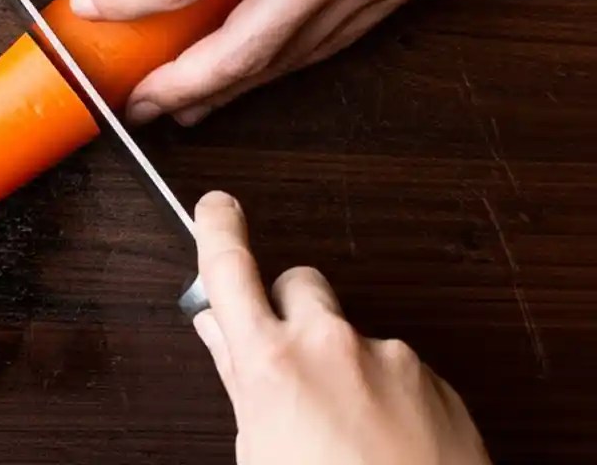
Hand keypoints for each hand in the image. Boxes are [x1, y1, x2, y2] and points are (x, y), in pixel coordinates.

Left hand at [70, 0, 565, 125]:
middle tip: (141, 103)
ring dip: (231, 87)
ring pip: (288, 60)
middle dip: (178, 89)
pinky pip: (334, 41)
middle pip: (236, 55)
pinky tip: (255, 64)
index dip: (122, 4)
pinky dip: (285, 60)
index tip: (91, 10)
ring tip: (187, 99)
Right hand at [189, 191, 490, 463]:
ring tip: (342, 425)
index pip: (230, 267)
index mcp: (271, 362)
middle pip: (297, 281)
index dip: (218, 227)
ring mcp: (387, 355)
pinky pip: (393, 361)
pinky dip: (382, 387)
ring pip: (349, 330)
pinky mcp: (432, 375)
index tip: (215, 207)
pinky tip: (380, 436)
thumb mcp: (257, 449)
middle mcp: (330, 343)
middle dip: (287, 307)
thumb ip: (239, 379)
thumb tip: (220, 333)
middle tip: (285, 356)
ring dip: (339, 359)